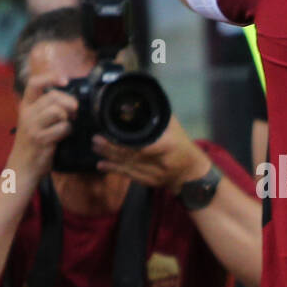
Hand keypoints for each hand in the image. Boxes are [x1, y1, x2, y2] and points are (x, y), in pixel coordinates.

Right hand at [9, 74, 78, 182]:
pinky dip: (68, 130)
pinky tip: (64, 135)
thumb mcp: (34, 121)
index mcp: (25, 106)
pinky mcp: (41, 139)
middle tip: (75, 111)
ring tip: (68, 124)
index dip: (50, 77)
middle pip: (52, 96)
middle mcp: (27, 114)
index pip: (34, 83)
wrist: (22, 167)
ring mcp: (33, 127)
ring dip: (68, 117)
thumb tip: (71, 98)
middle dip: (69, 101)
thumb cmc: (33, 143)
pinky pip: (62, 128)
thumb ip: (47, 108)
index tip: (64, 80)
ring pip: (58, 111)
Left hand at [93, 113, 211, 191]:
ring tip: (96, 147)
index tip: (110, 131)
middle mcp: (160, 161)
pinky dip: (114, 169)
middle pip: (131, 154)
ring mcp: (154, 174)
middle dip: (111, 146)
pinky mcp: (148, 182)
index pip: (143, 144)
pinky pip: (128, 175)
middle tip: (97, 138)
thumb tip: (134, 105)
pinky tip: (101, 165)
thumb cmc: (182, 145)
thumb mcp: (173, 127)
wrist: (190, 172)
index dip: (124, 140)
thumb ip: (156, 117)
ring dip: (109, 156)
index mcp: (168, 146)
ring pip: (127, 164)